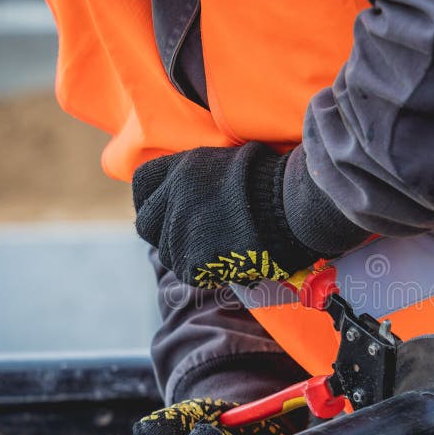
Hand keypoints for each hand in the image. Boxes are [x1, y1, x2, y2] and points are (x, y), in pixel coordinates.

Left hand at [132, 142, 322, 288]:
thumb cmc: (272, 182)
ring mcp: (181, 229)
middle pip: (147, 225)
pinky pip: (188, 273)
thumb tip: (196, 190)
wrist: (291, 206)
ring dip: (188, 256)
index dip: (151, 201)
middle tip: (189, 240)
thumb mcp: (229, 161)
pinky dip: (204, 273)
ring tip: (217, 254)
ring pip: (168, 253)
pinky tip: (225, 266)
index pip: (142, 184)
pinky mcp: (195, 257)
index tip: (163, 211)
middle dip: (162, 234)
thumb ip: (201, 176)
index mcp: (181, 168)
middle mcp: (173, 197)